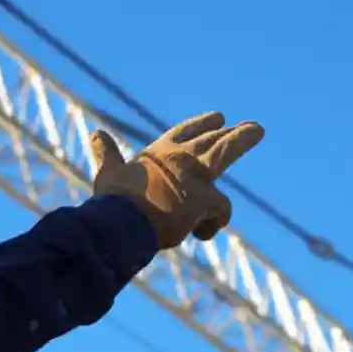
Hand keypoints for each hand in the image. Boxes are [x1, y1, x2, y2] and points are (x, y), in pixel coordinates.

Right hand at [90, 111, 263, 248]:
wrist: (122, 220)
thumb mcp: (109, 172)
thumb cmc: (114, 199)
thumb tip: (95, 134)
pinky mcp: (205, 200)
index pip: (184, 132)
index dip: (201, 125)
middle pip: (213, 138)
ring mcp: (195, 176)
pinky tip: (202, 233)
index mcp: (159, 151)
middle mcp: (181, 157)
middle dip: (232, 131)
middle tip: (252, 127)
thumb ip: (107, 154)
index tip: (217, 118)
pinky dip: (213, 223)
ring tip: (257, 130)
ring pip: (226, 151)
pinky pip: (221, 211)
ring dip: (242, 138)